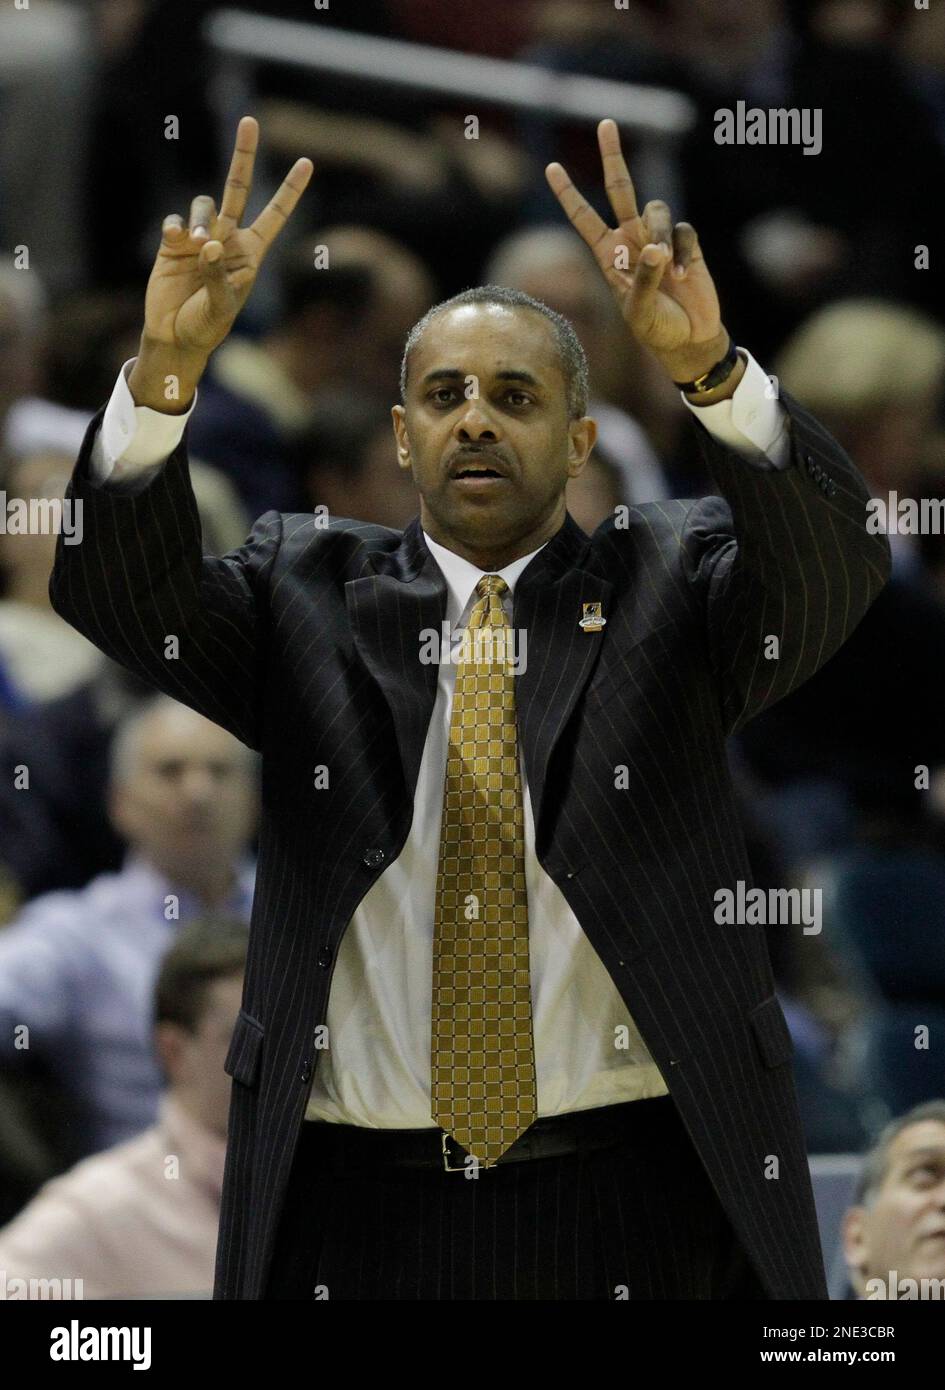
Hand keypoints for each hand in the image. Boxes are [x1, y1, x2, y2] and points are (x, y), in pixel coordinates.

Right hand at [130, 116, 311, 408]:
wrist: (175, 336)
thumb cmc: (207, 327)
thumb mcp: (220, 306)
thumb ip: (216, 275)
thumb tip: (208, 242)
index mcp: (250, 254)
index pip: (274, 215)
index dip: (290, 190)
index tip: (307, 162)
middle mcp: (227, 239)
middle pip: (237, 188)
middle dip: (243, 156)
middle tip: (249, 122)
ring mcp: (200, 237)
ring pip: (204, 205)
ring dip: (201, 217)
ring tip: (196, 242)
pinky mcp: (174, 243)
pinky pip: (175, 222)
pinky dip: (176, 228)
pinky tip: (177, 242)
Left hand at [545, 119, 728, 383]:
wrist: (690, 340)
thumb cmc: (658, 331)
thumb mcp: (641, 311)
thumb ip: (644, 279)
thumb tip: (654, 249)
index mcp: (609, 256)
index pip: (584, 218)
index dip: (569, 194)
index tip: (551, 167)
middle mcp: (630, 240)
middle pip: (620, 189)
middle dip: (612, 157)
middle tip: (605, 124)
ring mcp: (658, 238)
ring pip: (656, 210)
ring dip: (661, 234)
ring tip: (670, 271)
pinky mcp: (685, 243)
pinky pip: (684, 230)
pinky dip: (684, 251)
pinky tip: (686, 276)